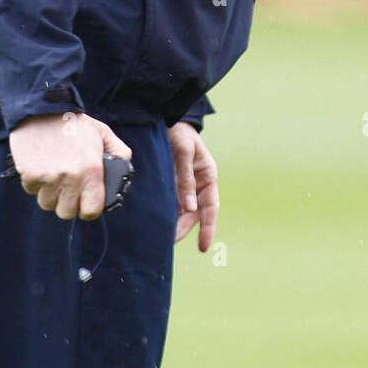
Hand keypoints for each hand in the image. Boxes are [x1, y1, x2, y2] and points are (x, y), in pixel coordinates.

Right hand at [8, 111, 131, 220]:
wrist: (42, 108)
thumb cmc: (74, 122)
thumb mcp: (103, 132)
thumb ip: (119, 152)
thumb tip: (123, 171)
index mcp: (91, 170)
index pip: (92, 210)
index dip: (89, 209)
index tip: (86, 204)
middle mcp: (70, 177)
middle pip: (66, 213)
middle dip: (68, 204)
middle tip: (69, 189)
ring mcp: (48, 178)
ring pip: (47, 204)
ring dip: (51, 195)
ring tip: (54, 176)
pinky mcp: (29, 174)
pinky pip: (32, 191)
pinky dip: (36, 183)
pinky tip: (41, 167)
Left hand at [169, 122, 218, 252]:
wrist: (168, 121)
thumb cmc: (180, 134)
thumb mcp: (184, 152)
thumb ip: (186, 178)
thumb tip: (189, 207)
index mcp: (208, 176)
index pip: (211, 207)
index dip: (208, 227)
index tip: (203, 246)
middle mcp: (198, 184)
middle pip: (195, 213)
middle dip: (184, 229)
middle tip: (170, 242)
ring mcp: (185, 185)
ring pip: (182, 211)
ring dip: (174, 224)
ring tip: (162, 238)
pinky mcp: (172, 185)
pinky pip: (171, 203)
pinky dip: (166, 214)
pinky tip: (157, 222)